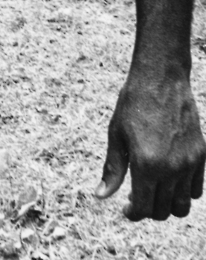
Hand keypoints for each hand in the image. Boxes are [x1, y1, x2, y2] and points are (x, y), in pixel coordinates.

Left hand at [95, 70, 205, 219]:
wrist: (160, 82)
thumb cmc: (132, 106)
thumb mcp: (116, 136)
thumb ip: (112, 169)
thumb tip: (101, 196)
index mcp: (146, 165)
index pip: (143, 207)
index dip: (133, 214)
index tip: (126, 209)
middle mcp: (172, 168)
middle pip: (164, 211)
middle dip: (148, 211)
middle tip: (135, 199)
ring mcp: (190, 163)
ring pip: (183, 205)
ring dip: (168, 206)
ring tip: (153, 192)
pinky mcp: (201, 156)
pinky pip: (197, 189)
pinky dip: (184, 193)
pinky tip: (169, 180)